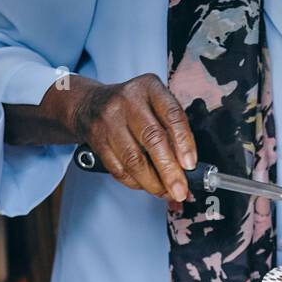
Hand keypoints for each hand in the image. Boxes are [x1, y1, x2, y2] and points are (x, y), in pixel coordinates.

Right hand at [67, 74, 196, 199]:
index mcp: (150, 88)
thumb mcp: (155, 103)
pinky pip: (119, 169)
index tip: (190, 165)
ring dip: (153, 183)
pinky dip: (136, 183)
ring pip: (134, 160)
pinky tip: (146, 186)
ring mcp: (109, 120)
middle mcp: (128, 101)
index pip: (172, 115)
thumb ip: (173, 129)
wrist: (91, 104)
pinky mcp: (97, 140)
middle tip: (180, 190)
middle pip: (153, 140)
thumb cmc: (133, 107)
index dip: (184, 142)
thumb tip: (188, 168)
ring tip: (166, 193)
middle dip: (169, 171)